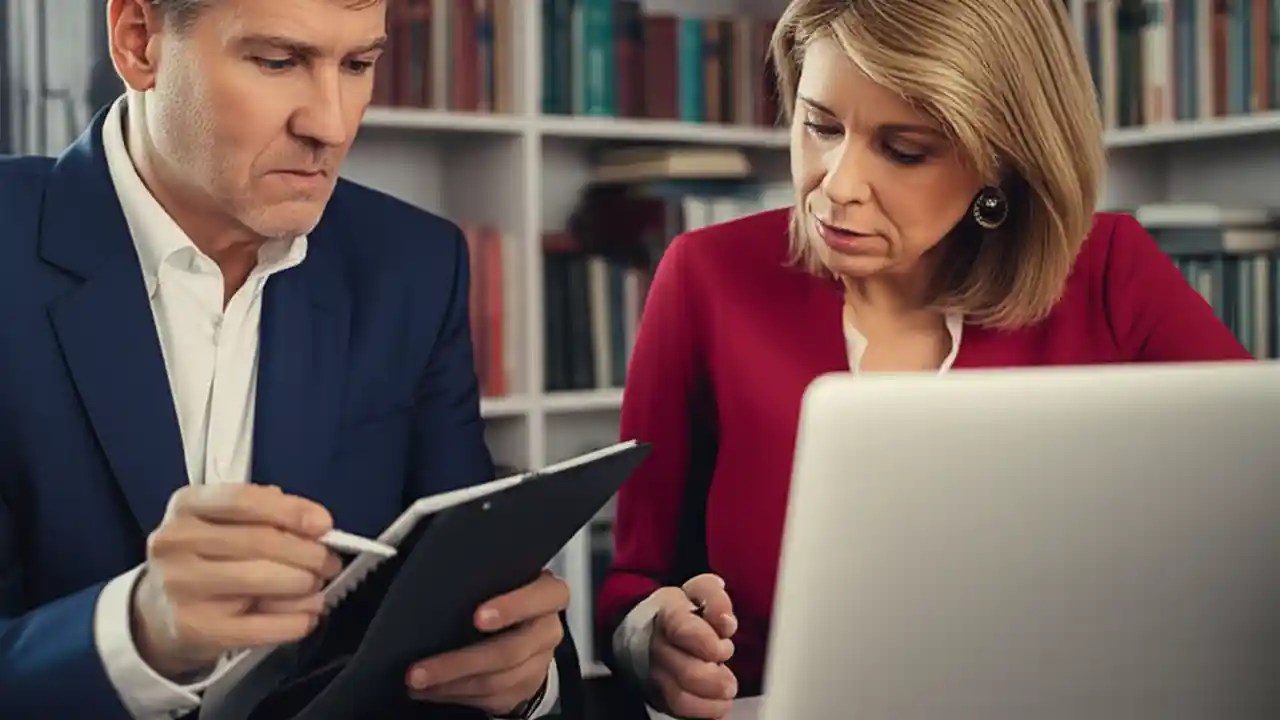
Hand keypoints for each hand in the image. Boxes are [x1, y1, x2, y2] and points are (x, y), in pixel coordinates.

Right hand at [131, 484, 342, 678]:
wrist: (159, 613)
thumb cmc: (204, 557)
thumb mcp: (221, 522)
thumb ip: (265, 512)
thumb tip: (315, 522)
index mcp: (186, 506)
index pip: (243, 501)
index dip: (291, 511)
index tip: (325, 524)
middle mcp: (175, 543)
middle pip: (259, 542)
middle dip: (308, 553)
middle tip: (330, 562)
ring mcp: (181, 588)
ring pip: (261, 580)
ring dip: (304, 584)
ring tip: (317, 586)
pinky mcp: (195, 629)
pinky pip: (259, 626)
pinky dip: (294, 621)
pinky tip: (308, 615)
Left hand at [406, 569, 568, 715]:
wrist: (528, 626)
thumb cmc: (506, 592)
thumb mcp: (502, 575)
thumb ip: (483, 573)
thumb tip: (428, 570)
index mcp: (548, 594)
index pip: (540, 597)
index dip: (511, 608)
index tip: (477, 617)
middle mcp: (548, 630)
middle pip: (510, 650)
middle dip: (459, 662)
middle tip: (420, 669)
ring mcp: (539, 663)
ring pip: (496, 681)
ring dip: (450, 683)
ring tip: (416, 681)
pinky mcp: (526, 688)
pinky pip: (491, 699)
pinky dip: (456, 695)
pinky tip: (432, 690)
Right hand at [648, 574, 738, 718]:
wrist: (648, 630)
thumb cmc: (681, 612)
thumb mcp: (699, 591)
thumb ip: (715, 599)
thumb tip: (725, 620)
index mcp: (668, 616)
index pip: (684, 630)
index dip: (708, 642)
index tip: (721, 647)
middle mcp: (657, 648)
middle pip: (688, 673)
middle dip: (717, 678)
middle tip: (729, 678)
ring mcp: (655, 675)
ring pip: (682, 698)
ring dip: (712, 698)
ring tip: (725, 690)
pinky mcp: (659, 696)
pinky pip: (680, 712)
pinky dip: (705, 711)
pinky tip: (717, 702)